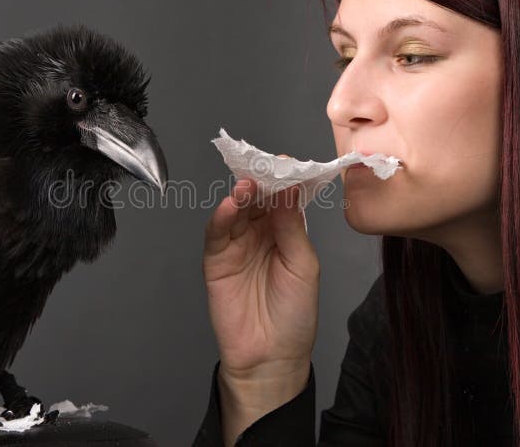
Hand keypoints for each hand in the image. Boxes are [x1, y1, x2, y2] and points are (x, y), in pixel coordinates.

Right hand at [203, 176, 319, 443]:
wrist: (270, 357)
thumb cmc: (295, 314)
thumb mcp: (304, 266)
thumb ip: (292, 227)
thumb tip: (289, 189)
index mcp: (287, 232)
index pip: (284, 198)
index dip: (286, 180)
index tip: (289, 163)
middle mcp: (261, 233)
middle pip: (259, 199)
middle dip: (262, 182)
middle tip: (264, 166)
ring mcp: (237, 244)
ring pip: (237, 210)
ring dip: (241, 194)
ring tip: (248, 184)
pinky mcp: (216, 259)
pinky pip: (217, 233)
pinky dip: (221, 217)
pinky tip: (230, 205)